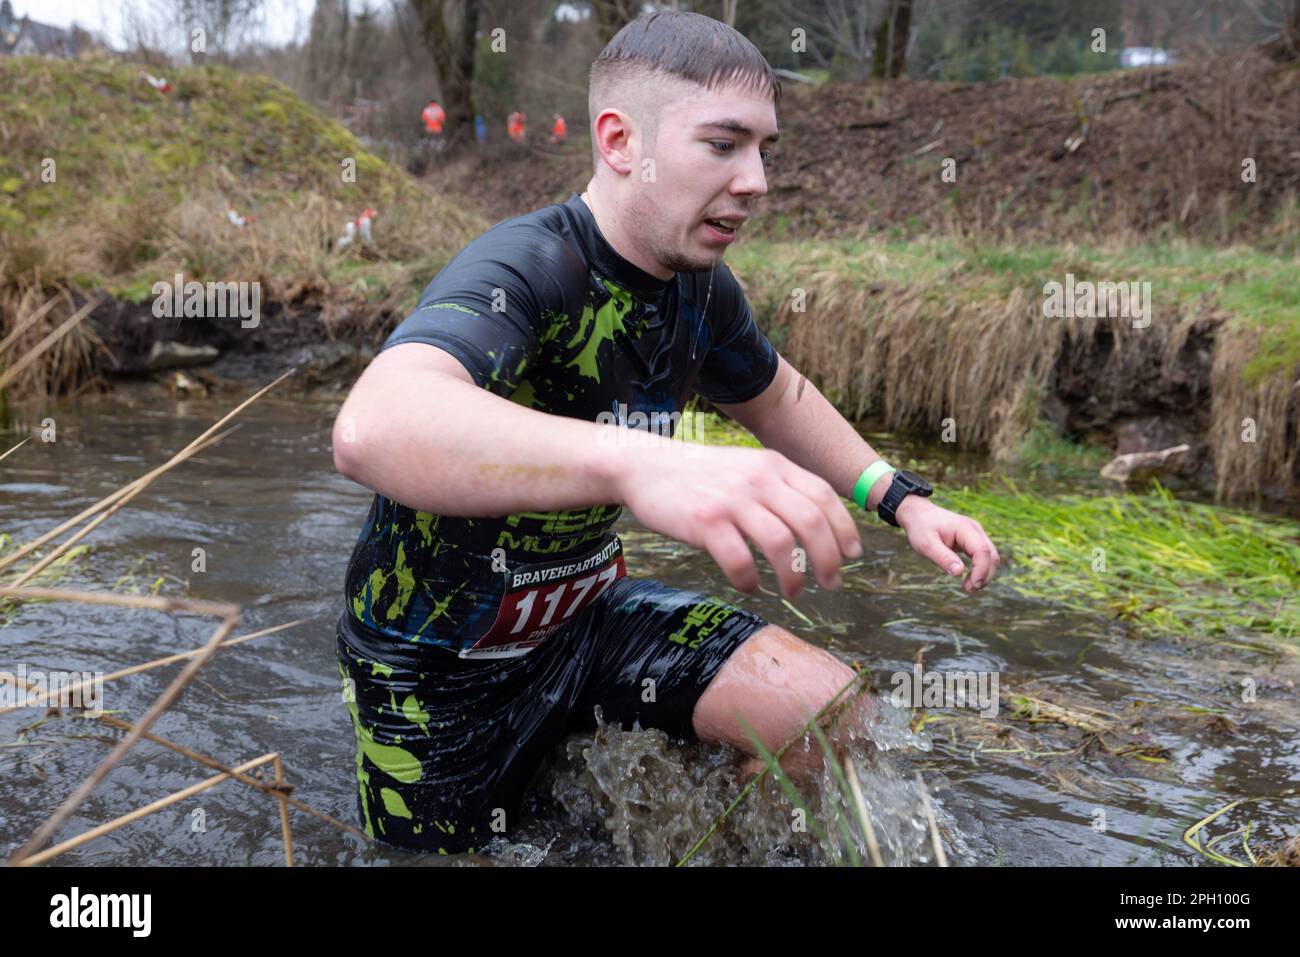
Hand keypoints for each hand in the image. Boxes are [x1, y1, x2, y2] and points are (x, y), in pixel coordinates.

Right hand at [614, 442, 862, 600]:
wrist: (645, 466)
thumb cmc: (701, 476)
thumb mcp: (747, 468)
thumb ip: (780, 488)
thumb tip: (820, 526)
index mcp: (773, 465)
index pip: (824, 496)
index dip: (845, 529)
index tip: (852, 555)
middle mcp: (758, 479)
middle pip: (811, 522)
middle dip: (828, 559)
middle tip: (830, 583)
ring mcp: (731, 500)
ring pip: (781, 544)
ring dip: (793, 575)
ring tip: (792, 591)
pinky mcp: (705, 522)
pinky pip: (739, 561)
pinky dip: (750, 581)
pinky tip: (749, 586)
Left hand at [894, 496, 999, 592]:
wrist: (919, 515)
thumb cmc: (921, 528)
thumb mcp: (926, 544)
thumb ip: (942, 557)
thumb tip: (959, 573)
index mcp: (965, 528)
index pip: (982, 550)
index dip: (981, 570)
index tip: (972, 586)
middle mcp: (975, 530)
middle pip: (992, 556)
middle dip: (985, 576)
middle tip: (968, 589)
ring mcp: (976, 535)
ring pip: (991, 558)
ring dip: (984, 575)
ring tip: (967, 587)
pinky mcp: (974, 542)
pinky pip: (983, 558)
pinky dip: (980, 570)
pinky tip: (968, 580)